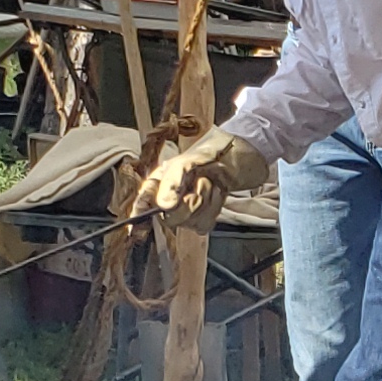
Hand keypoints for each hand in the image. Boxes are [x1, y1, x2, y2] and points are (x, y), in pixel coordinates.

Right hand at [138, 127, 270, 228]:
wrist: (246, 153)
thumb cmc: (216, 150)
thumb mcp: (191, 160)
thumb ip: (174, 180)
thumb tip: (164, 206)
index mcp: (162, 179)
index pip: (144, 200)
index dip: (138, 215)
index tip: (135, 230)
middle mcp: (171, 195)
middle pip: (169, 218)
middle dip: (188, 204)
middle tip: (200, 184)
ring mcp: (189, 206)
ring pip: (188, 222)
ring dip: (205, 203)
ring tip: (212, 183)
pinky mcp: (205, 213)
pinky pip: (203, 225)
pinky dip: (214, 210)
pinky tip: (218, 193)